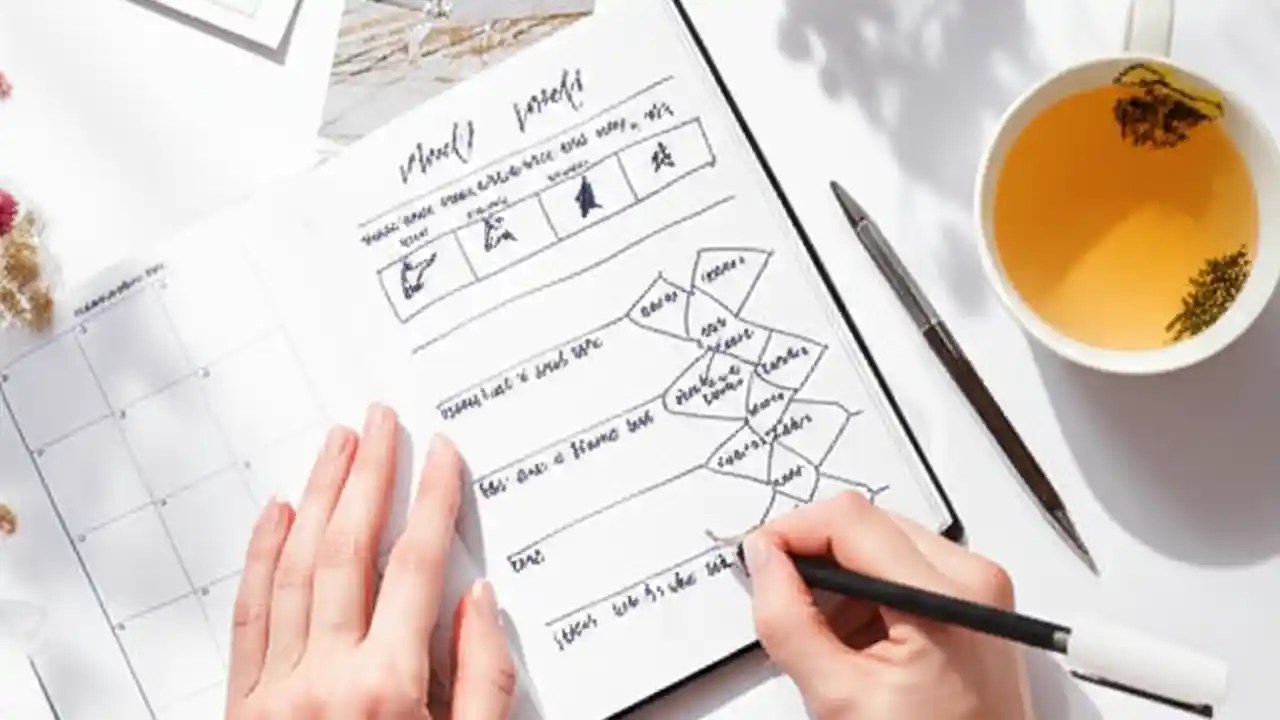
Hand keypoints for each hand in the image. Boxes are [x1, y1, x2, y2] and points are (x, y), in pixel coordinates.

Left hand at [225, 404, 514, 718]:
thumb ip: (485, 682)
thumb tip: (481, 603)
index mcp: (391, 687)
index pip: (415, 567)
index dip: (432, 500)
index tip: (440, 456)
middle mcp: (329, 679)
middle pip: (349, 550)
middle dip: (369, 475)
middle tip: (379, 423)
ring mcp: (279, 691)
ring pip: (296, 568)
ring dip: (318, 496)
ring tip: (335, 447)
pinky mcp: (245, 706)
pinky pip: (250, 614)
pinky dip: (262, 556)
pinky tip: (277, 514)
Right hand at [745, 492, 1034, 719]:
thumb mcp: (839, 696)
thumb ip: (789, 619)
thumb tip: (763, 560)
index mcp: (944, 597)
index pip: (848, 519)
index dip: (791, 531)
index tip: (758, 558)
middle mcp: (973, 579)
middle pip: (866, 525)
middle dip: (815, 560)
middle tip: (785, 604)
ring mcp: (980, 589)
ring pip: (882, 544)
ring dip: (841, 582)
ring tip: (831, 643)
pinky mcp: (976, 604)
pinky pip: (906, 570)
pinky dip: (869, 596)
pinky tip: (861, 644)